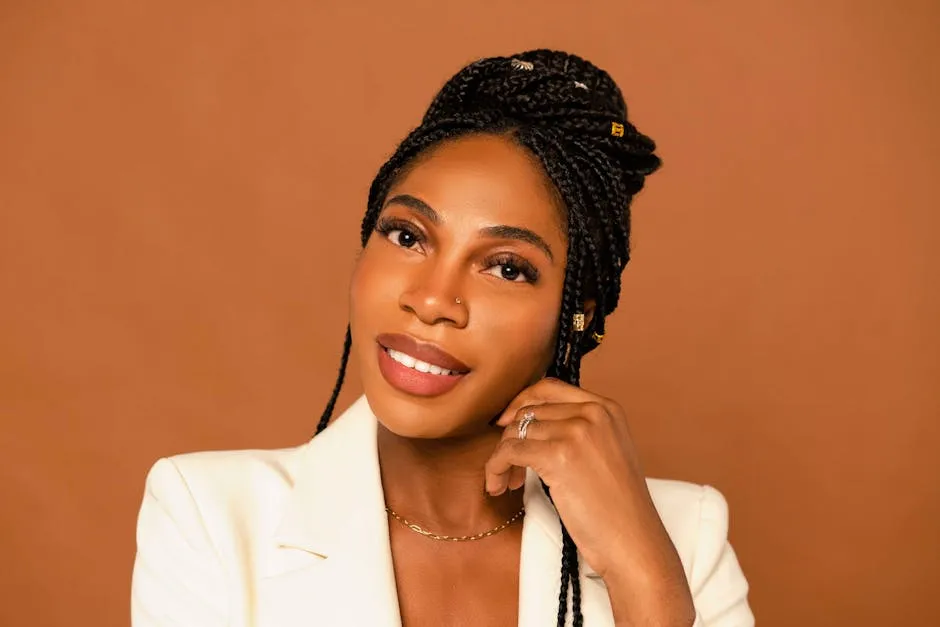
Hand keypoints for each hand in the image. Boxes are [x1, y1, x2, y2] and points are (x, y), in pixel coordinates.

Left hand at [484, 378, 694, 624]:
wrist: (633, 540)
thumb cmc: (618, 507)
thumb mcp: (608, 452)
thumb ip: (580, 429)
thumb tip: (529, 422)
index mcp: (607, 408)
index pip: (549, 388)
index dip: (521, 403)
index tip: (505, 423)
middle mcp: (593, 412)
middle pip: (528, 412)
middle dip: (511, 438)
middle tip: (511, 469)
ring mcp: (576, 432)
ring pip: (514, 432)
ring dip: (502, 458)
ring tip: (508, 482)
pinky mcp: (558, 455)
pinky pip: (509, 451)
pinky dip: (496, 469)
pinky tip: (499, 486)